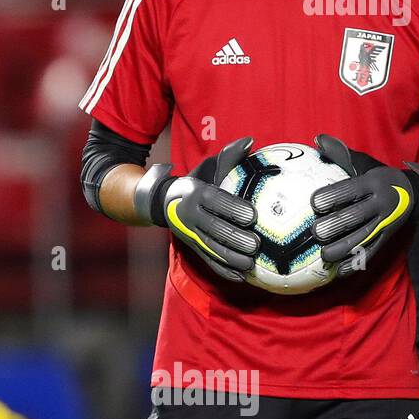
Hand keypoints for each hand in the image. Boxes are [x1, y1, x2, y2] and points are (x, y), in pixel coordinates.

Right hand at [135, 137, 259, 281]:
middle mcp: (190, 215)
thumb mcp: (208, 167)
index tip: (252, 215)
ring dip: (230, 258)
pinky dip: (222, 269)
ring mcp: (189, 233)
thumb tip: (251, 141)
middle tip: (255, 244)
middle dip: (234, 238)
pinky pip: (207, 260)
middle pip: (213, 228)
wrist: (162, 201)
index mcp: (195, 193)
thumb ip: (229, 157)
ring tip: (251, 264)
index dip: (232, 208)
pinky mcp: (191, 246)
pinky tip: (240, 277)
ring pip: (210, 248)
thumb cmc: (196, 181)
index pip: (215, 201)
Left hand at [311, 134, 418, 276]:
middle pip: (357, 216)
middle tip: (316, 231)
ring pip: (363, 238)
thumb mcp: (363, 163)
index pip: (351, 189)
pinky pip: (371, 253)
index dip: (333, 195)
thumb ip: (340, 153)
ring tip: (324, 255)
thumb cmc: (377, 177)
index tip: (314, 202)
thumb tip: (316, 139)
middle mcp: (381, 203)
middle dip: (336, 224)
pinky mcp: (387, 239)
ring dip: (343, 248)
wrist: (416, 195)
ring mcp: (386, 223)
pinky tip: (339, 271)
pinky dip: (356, 263)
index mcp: (373, 183)